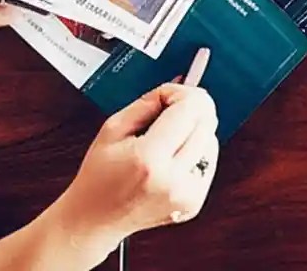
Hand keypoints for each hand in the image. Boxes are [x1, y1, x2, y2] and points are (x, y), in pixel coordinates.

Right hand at [40, 83, 219, 263]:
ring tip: (166, 140)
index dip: (180, 93)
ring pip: (212, 139)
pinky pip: (209, 160)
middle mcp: (173, 179)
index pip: (189, 109)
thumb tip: (176, 88)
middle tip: (170, 109)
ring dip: (194, 130)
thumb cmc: (99, 176)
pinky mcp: (195, 201)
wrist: (95, 219)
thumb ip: (146, 103)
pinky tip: (172, 158)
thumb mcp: (112, 129)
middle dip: (191, 107)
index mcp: (149, 159)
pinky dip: (196, 152)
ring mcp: (187, 193)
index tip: (168, 94)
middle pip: (206, 122)